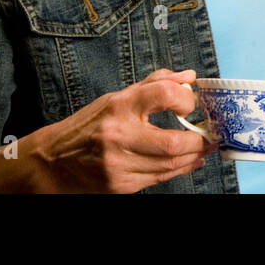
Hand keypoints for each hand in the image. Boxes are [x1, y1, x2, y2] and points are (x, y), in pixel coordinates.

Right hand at [0, 68, 211, 192]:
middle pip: (173, 142)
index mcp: (118, 106)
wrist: (52, 163)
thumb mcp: (116, 97)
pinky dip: (178, 170)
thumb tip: (189, 78)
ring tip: (205, 147)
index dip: (186, 99)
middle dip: (200, 140)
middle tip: (212, 134)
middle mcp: (118, 135)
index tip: (192, 102)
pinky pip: (159, 179)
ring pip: (169, 165)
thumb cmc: (89, 125)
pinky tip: (188, 161)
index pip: (163, 95)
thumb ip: (154, 84)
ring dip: (193, 157)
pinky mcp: (120, 186)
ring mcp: (118, 164)